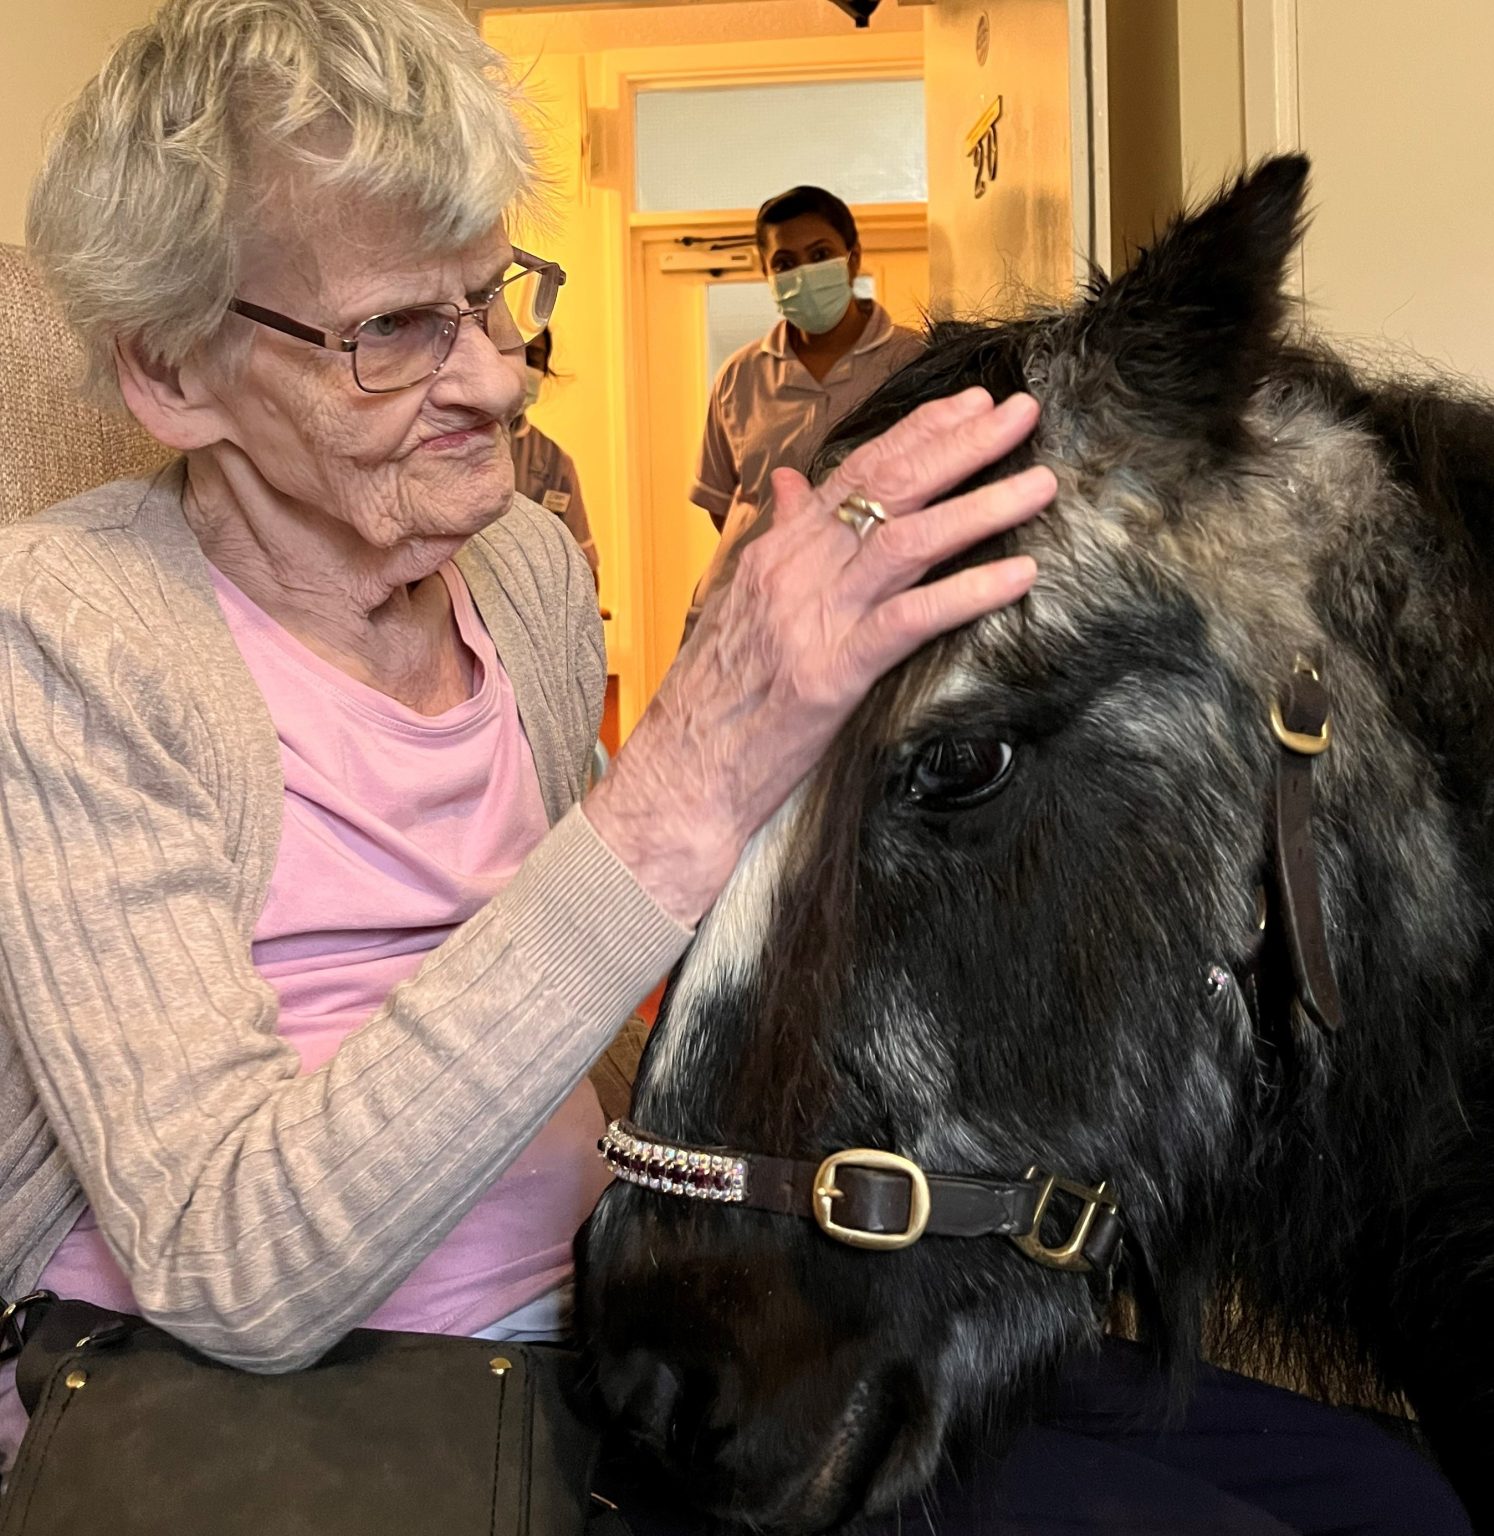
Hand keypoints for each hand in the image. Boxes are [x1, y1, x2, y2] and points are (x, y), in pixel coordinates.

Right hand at [585, 388, 1055, 923]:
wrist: (681, 774)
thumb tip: (797, 485)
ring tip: (1040, 484)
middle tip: (1021, 414)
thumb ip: (780, 540)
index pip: (855, 472)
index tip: (971, 405)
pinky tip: (1019, 575)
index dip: (919, 433)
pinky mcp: (833, 673)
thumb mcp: (741, 606)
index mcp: (777, 553)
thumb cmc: (714, 700)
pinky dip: (969, 592)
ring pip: (907, 541)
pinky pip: (911, 620)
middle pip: (888, 489)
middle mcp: (795, 571)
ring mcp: (814, 619)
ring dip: (981, 507)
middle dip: (962, 445)